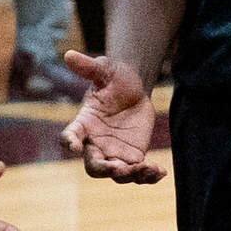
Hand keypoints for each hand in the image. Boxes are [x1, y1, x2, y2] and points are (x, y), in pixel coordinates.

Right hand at [57, 50, 159, 182]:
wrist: (134, 89)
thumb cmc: (114, 78)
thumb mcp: (104, 70)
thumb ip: (88, 67)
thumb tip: (69, 54)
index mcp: (83, 124)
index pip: (70, 136)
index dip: (69, 142)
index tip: (74, 146)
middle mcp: (95, 143)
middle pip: (93, 166)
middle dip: (105, 169)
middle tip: (119, 167)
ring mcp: (114, 153)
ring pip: (117, 174)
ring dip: (130, 175)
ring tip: (148, 168)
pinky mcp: (133, 157)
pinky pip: (138, 173)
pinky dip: (148, 177)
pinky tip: (161, 172)